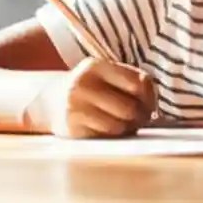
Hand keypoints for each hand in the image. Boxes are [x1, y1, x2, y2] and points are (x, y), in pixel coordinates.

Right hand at [27, 58, 154, 138]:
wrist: (49, 103)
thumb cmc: (88, 89)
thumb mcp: (104, 75)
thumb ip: (130, 81)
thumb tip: (152, 104)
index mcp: (96, 66)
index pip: (138, 83)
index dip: (150, 97)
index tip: (150, 103)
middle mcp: (83, 84)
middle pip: (130, 107)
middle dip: (141, 116)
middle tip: (141, 118)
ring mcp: (75, 107)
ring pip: (120, 125)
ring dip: (129, 128)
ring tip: (126, 124)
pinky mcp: (72, 128)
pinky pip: (106, 136)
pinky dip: (115, 136)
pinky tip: (112, 130)